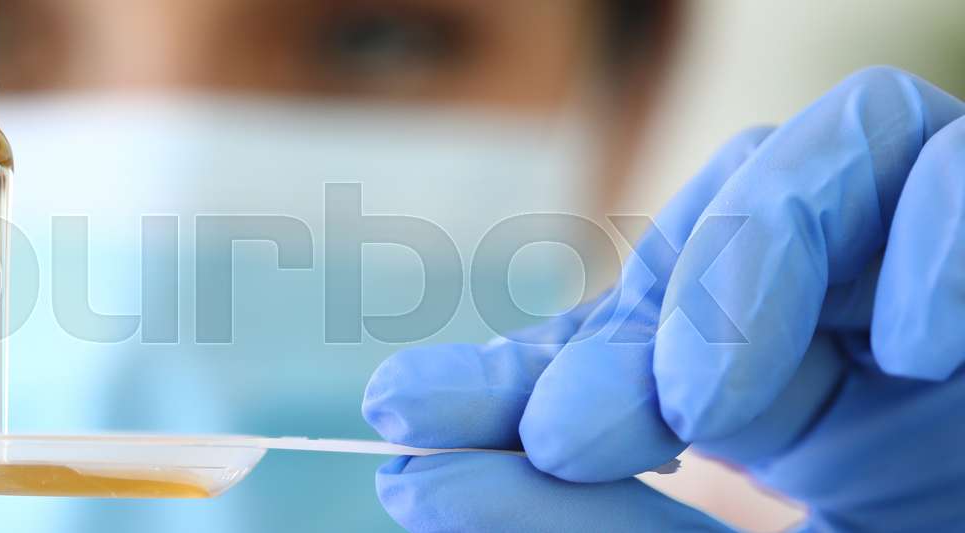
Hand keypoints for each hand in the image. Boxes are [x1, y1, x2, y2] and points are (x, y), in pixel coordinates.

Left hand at [363, 67, 964, 531]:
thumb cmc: (928, 524)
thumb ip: (597, 526)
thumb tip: (417, 469)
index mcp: (788, 371)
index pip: (626, 326)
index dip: (512, 366)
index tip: (399, 419)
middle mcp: (872, 290)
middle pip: (732, 208)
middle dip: (644, 318)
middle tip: (588, 434)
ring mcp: (964, 257)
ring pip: (845, 146)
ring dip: (754, 264)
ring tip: (718, 406)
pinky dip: (942, 241)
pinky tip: (914, 348)